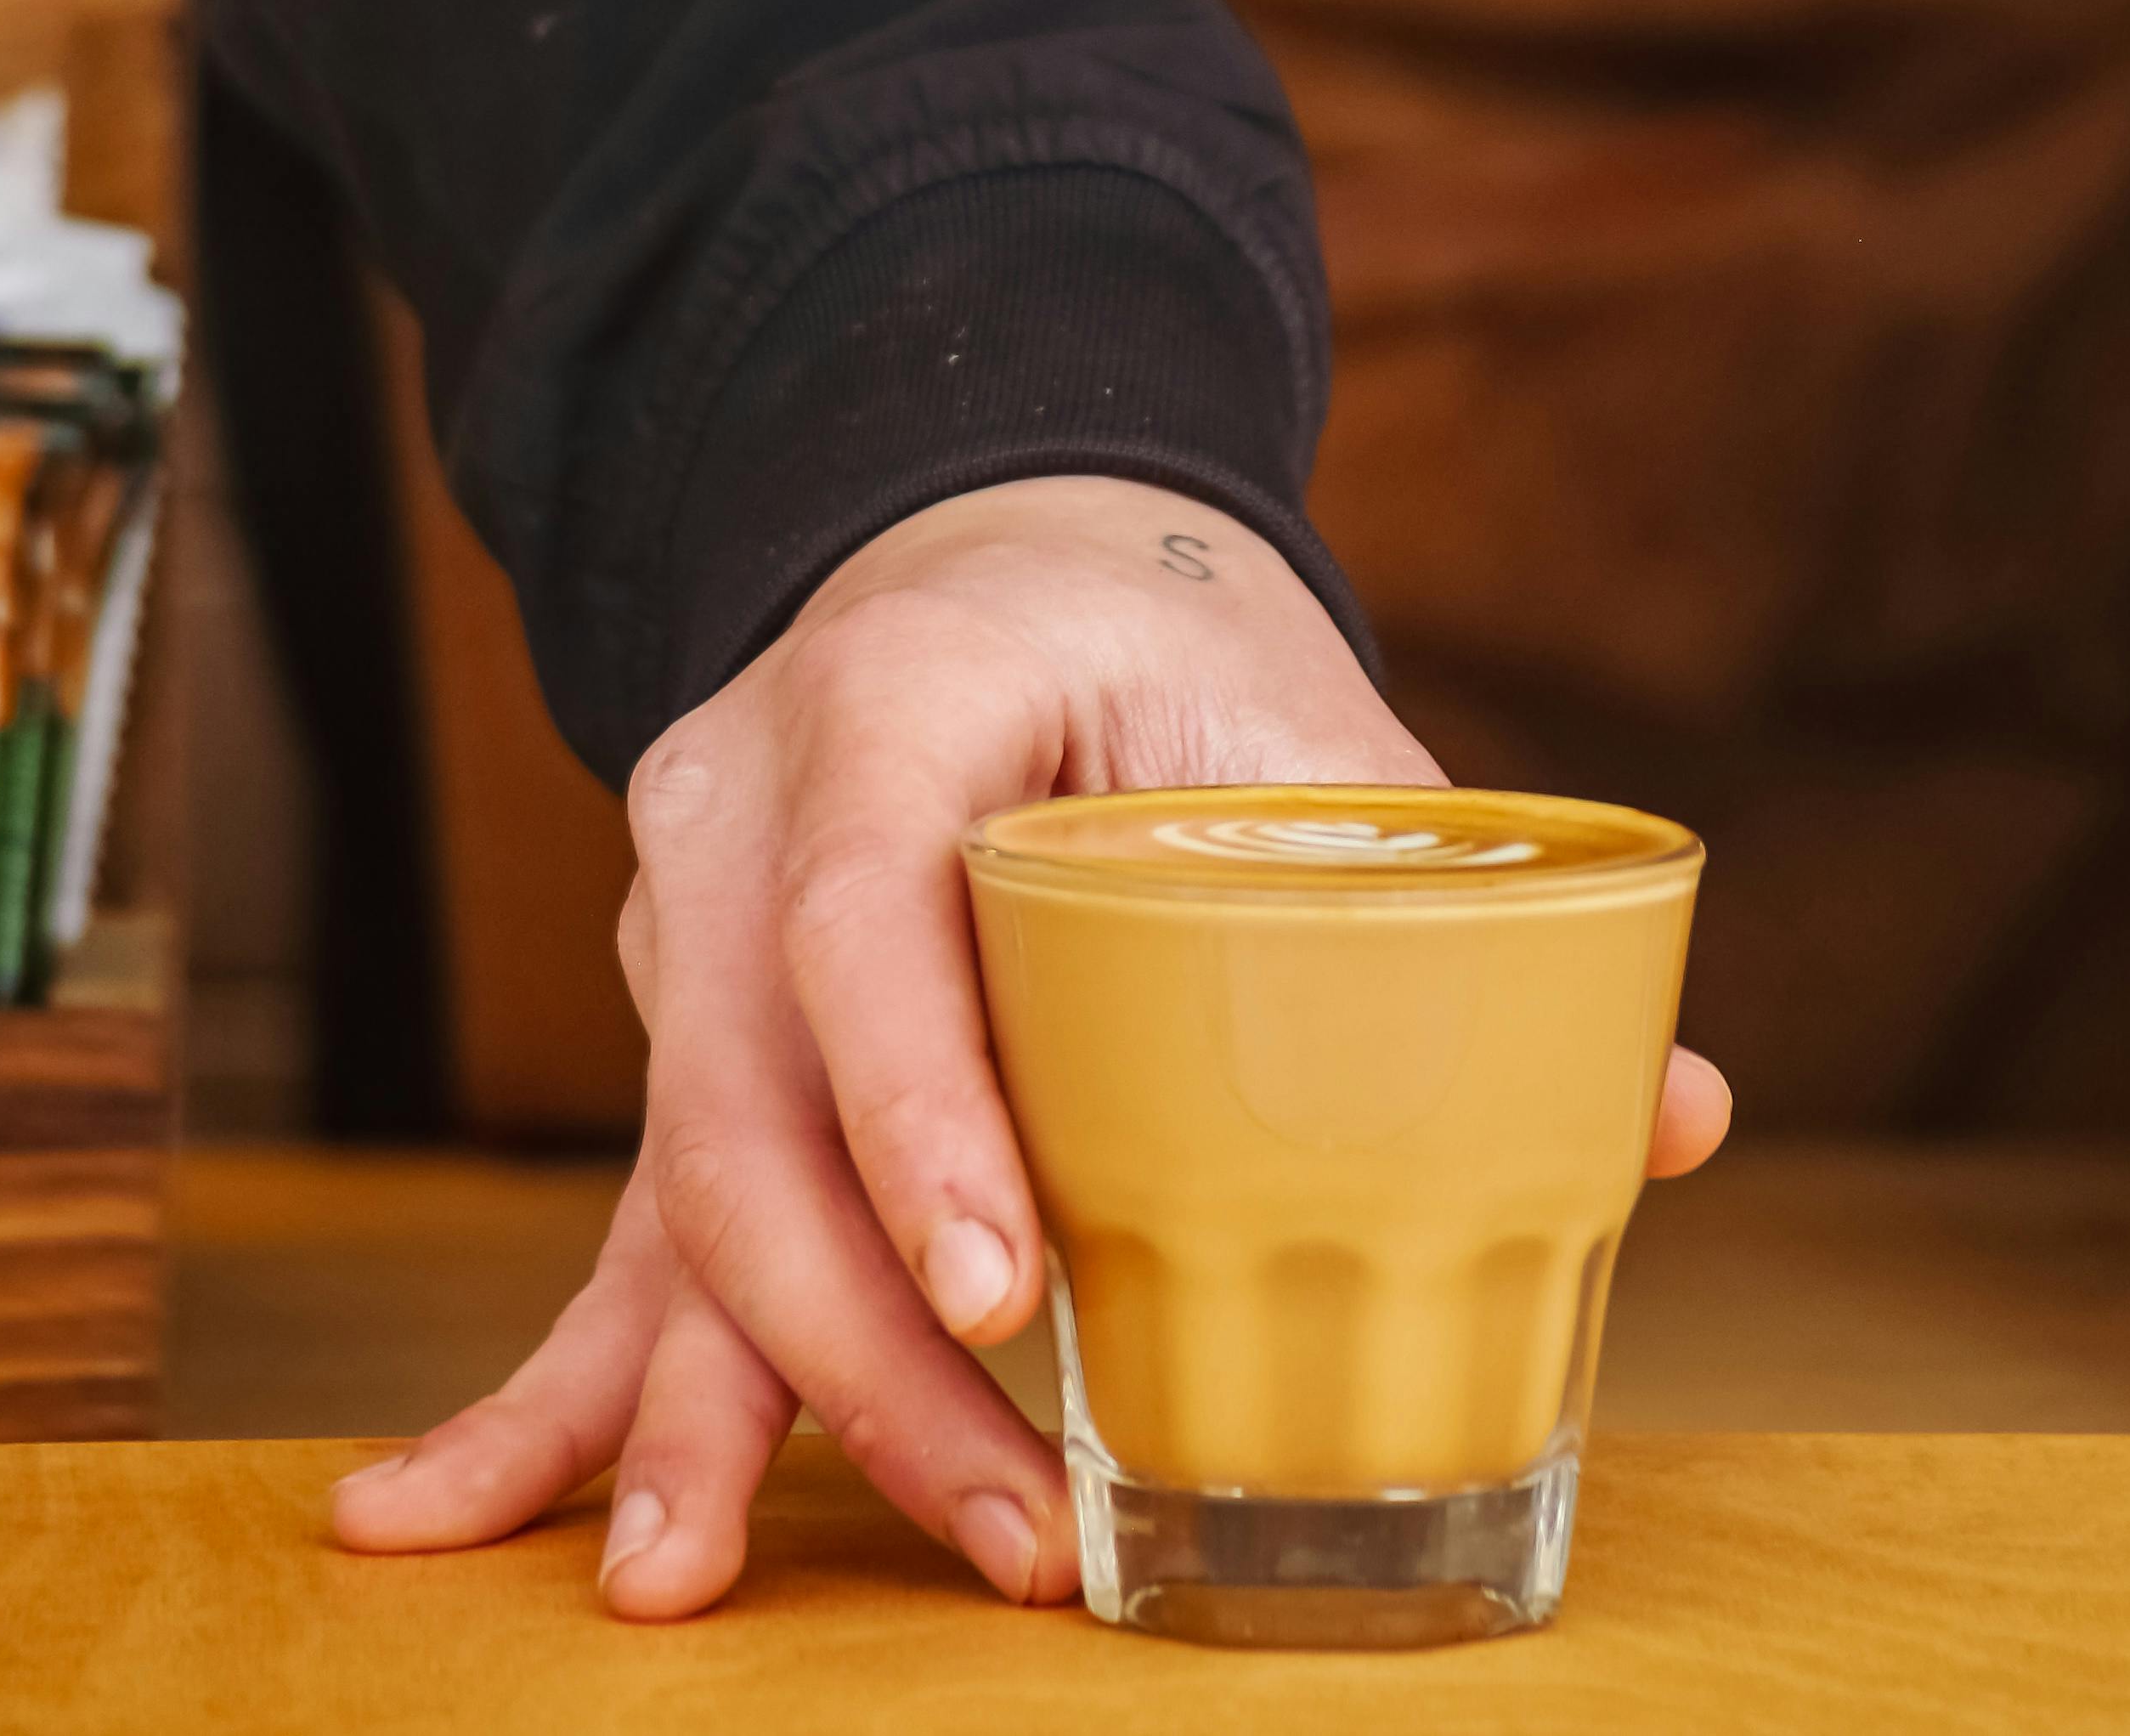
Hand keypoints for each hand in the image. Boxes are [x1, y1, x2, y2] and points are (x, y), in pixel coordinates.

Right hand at [331, 472, 1733, 1619]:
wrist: (995, 540)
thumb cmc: (1163, 631)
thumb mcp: (1304, 708)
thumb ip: (1448, 897)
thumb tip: (1685, 1121)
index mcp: (888, 697)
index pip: (862, 917)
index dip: (916, 1109)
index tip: (997, 1289)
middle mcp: (734, 809)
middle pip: (742, 1103)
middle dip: (857, 1347)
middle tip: (1012, 1518)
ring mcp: (678, 925)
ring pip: (668, 1188)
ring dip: (702, 1400)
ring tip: (677, 1588)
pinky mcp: (687, 1035)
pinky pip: (626, 1222)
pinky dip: (562, 1383)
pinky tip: (445, 1521)